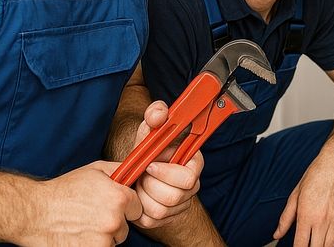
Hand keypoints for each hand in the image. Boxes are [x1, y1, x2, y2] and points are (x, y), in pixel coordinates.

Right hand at [27, 161, 141, 245]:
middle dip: (114, 223)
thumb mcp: (95, 170)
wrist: (34, 212)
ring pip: (113, 241)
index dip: (125, 207)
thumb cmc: (64, 190)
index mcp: (119, 198)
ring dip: (103, 236)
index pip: (137, 208)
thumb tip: (138, 172)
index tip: (113, 206)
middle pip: (125, 227)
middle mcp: (114, 220)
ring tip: (84, 225)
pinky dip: (93, 245)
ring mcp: (102, 240)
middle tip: (93, 215)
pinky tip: (79, 235)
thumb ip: (121, 171)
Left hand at [130, 100, 203, 229]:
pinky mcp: (168, 217)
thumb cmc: (149, 149)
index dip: (167, 174)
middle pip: (174, 197)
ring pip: (161, 210)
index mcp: (194, 163)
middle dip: (150, 186)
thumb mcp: (150, 129)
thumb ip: (155, 115)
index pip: (189, 178)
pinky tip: (139, 196)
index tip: (151, 165)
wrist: (141, 170)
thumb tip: (159, 113)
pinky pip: (152, 221)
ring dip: (144, 197)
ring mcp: (182, 203)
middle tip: (142, 175)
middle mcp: (192, 185)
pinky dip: (140, 210)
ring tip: (140, 184)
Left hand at [273, 153, 333, 246]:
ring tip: (317, 243)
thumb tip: (277, 234)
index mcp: (306, 215)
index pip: (300, 245)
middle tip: (307, 244)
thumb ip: (286, 218)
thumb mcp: (295, 195)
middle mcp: (322, 219)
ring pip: (330, 246)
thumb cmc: (316, 175)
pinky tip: (330, 240)